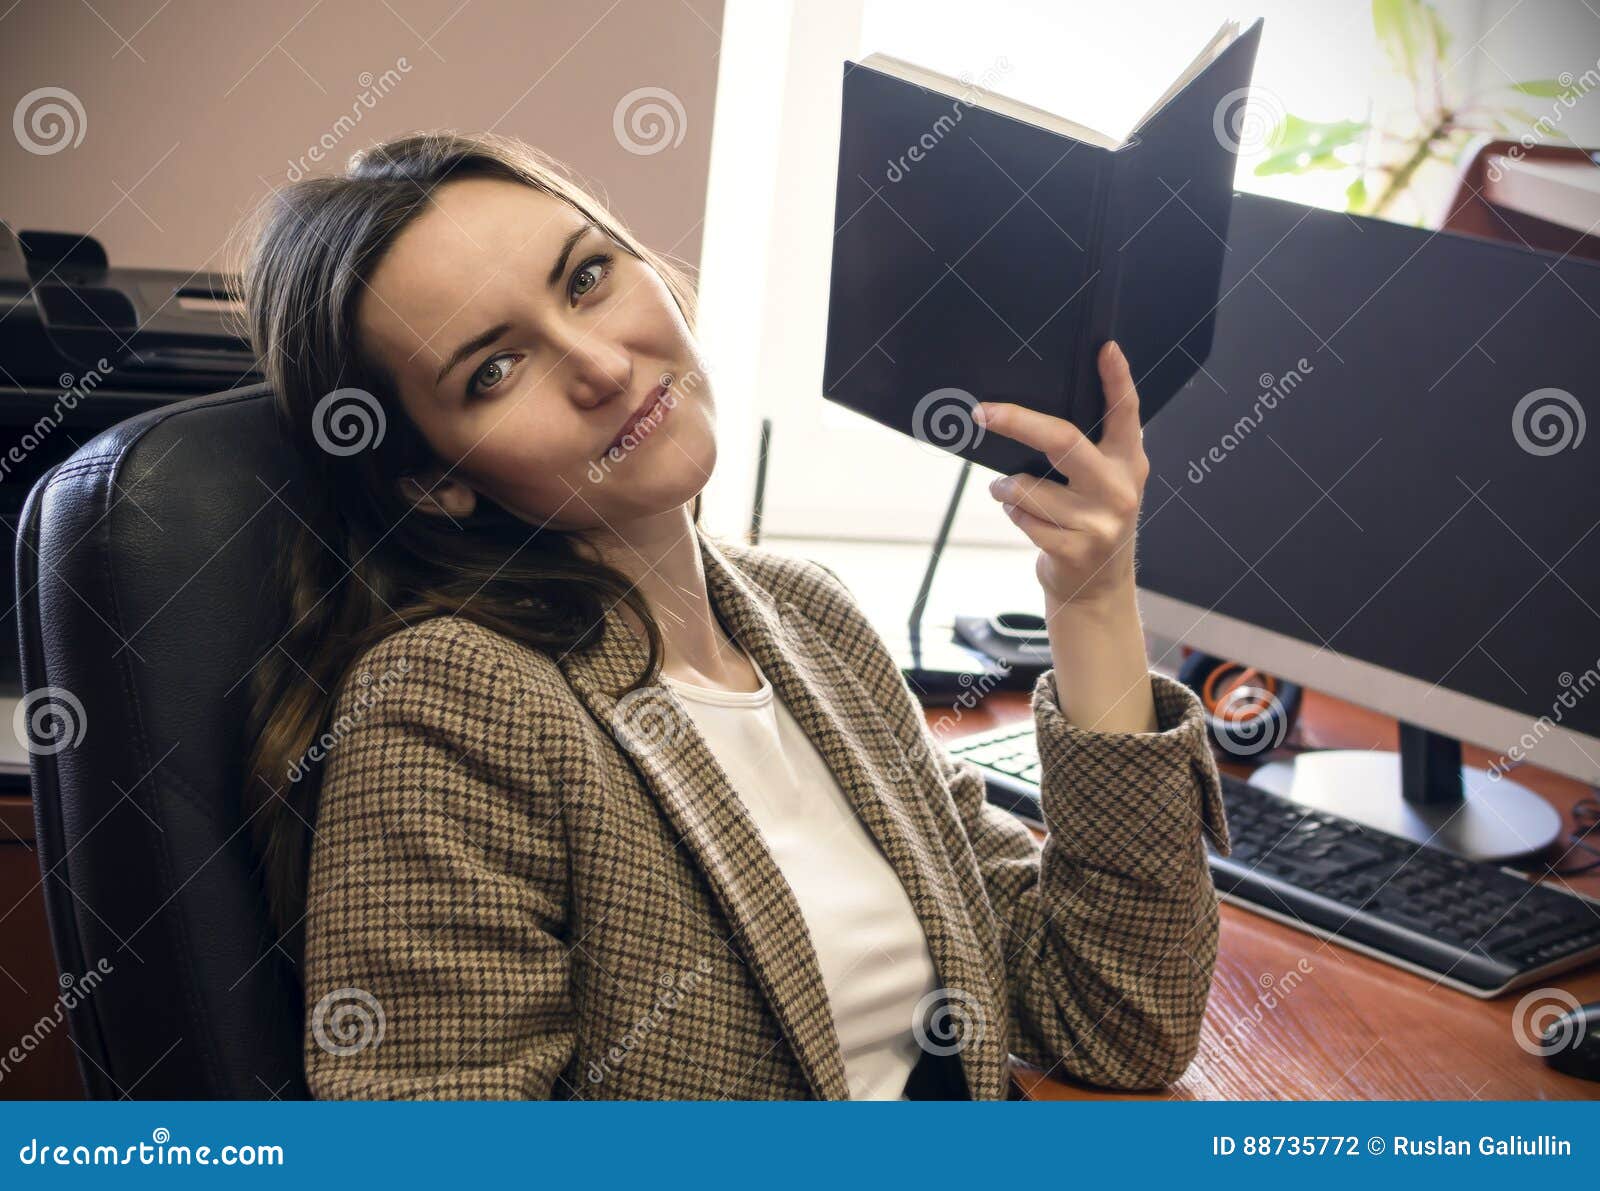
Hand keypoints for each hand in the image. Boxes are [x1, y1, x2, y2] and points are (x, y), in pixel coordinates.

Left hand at [976, 340, 1148, 610]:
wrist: (1098, 589)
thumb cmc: (1090, 522)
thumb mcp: (1102, 484)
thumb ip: (1084, 451)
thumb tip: (1025, 415)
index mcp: (1129, 462)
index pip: (1125, 414)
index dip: (1117, 379)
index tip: (1105, 347)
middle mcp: (1120, 488)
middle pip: (1063, 440)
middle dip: (1017, 422)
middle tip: (983, 411)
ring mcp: (1100, 521)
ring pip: (1028, 486)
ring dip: (1006, 487)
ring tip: (1009, 491)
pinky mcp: (1076, 549)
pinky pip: (1023, 518)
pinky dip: (1013, 514)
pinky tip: (1024, 518)